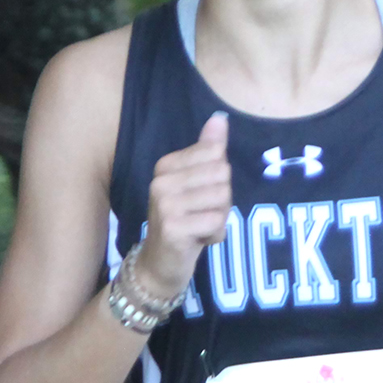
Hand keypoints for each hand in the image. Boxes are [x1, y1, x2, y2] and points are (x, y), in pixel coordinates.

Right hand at [139, 112, 232, 296]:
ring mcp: (164, 204)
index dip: (219, 180)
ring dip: (220, 219)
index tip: (201, 196)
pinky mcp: (172, 227)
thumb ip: (208, 150)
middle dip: (223, 200)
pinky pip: (216, 222)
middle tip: (202, 214)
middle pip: (222, 175)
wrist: (160, 264)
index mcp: (166, 165)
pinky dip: (215, 235)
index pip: (217, 155)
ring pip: (222, 199)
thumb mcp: (196, 183)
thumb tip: (220, 118)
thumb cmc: (184, 221)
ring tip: (199, 227)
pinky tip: (197, 240)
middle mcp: (161, 181)